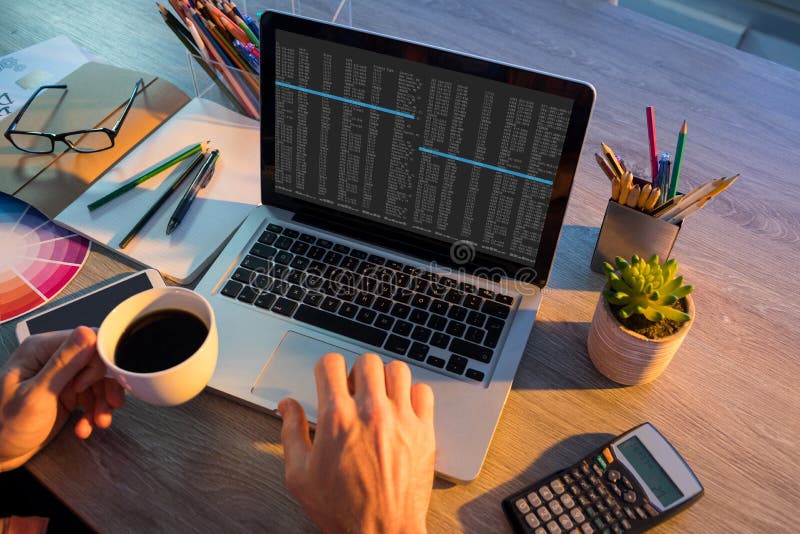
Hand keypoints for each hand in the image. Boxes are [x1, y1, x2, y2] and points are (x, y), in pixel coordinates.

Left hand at [0, 327, 124, 470]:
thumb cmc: (4, 426)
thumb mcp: (37, 396)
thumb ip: (64, 364)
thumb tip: (88, 332)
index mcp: (40, 350)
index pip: (86, 340)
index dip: (99, 362)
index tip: (99, 385)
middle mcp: (52, 359)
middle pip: (96, 361)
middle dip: (105, 386)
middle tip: (111, 406)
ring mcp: (60, 377)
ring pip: (97, 381)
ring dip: (102, 403)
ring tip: (100, 422)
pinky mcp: (66, 394)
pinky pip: (91, 396)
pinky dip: (93, 412)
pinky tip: (85, 427)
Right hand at [279, 353, 434, 533]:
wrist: (383, 533)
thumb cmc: (342, 510)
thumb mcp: (299, 476)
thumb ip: (291, 433)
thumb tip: (287, 406)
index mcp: (337, 419)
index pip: (331, 363)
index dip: (326, 368)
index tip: (328, 379)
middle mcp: (370, 412)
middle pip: (367, 360)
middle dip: (357, 371)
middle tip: (354, 390)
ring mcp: (401, 419)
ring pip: (397, 369)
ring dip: (386, 378)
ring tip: (379, 396)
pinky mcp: (424, 431)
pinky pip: (424, 391)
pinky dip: (413, 395)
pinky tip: (402, 409)